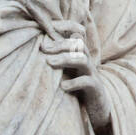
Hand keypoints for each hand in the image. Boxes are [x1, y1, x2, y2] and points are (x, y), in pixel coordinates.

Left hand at [40, 18, 110, 132]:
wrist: (98, 108)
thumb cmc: (78, 88)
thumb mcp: (68, 71)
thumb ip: (58, 59)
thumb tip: (37, 47)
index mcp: (80, 54)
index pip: (77, 33)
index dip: (66, 26)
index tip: (49, 26)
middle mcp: (87, 61)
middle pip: (78, 44)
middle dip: (60, 44)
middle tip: (43, 48)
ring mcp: (92, 74)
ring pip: (82, 59)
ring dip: (65, 59)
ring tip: (49, 63)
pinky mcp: (95, 88)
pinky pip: (86, 82)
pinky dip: (74, 83)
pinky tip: (62, 86)